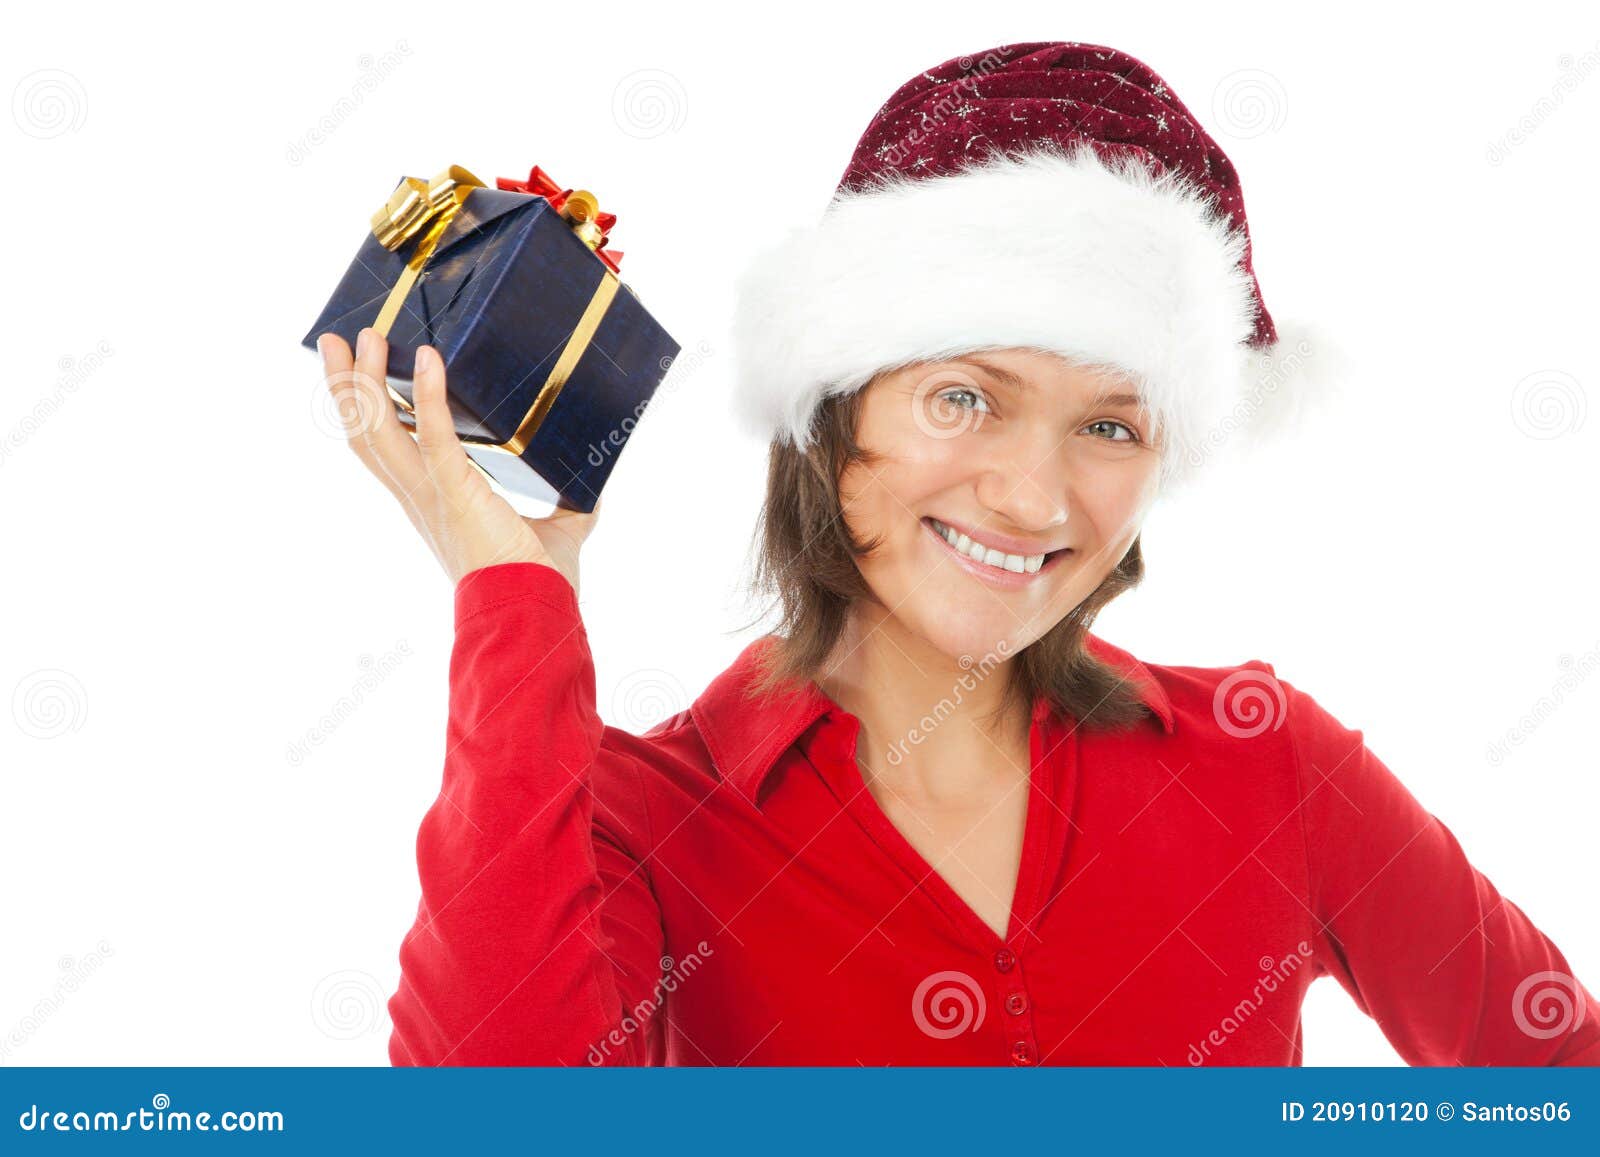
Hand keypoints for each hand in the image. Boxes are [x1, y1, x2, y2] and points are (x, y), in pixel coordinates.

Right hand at [316, 327, 600, 592]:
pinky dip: (428, 397)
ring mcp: (433, 498)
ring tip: (367, 335)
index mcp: (436, 505)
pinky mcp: (456, 494)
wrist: (538, 617)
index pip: (387, 452)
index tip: (358, 372)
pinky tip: (429, 359)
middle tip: (337, 340)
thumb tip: (594, 487)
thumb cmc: (541, 586)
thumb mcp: (557, 533)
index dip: (368, 413)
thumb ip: (568, 508)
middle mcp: (422, 500)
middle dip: (346, 386)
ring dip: (367, 382)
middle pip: (365, 436)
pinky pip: (435, 438)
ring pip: (378, 434)